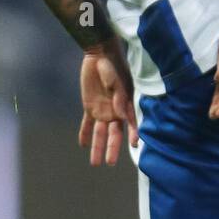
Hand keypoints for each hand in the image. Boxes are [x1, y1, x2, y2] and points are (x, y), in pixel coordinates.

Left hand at [78, 39, 138, 165]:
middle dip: (112, 149)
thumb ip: (119, 98)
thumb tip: (122, 116)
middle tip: (110, 163)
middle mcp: (115, 111)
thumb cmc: (112, 66)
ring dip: (98, 147)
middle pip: (114, 134)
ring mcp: (102, 110)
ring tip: (95, 163)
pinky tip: (83, 145)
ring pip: (100, 133)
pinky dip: (84, 134)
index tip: (135, 145)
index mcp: (125, 105)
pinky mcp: (90, 106)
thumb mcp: (117, 81)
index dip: (134, 133)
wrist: (99, 55)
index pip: (131, 123)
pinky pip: (86, 124)